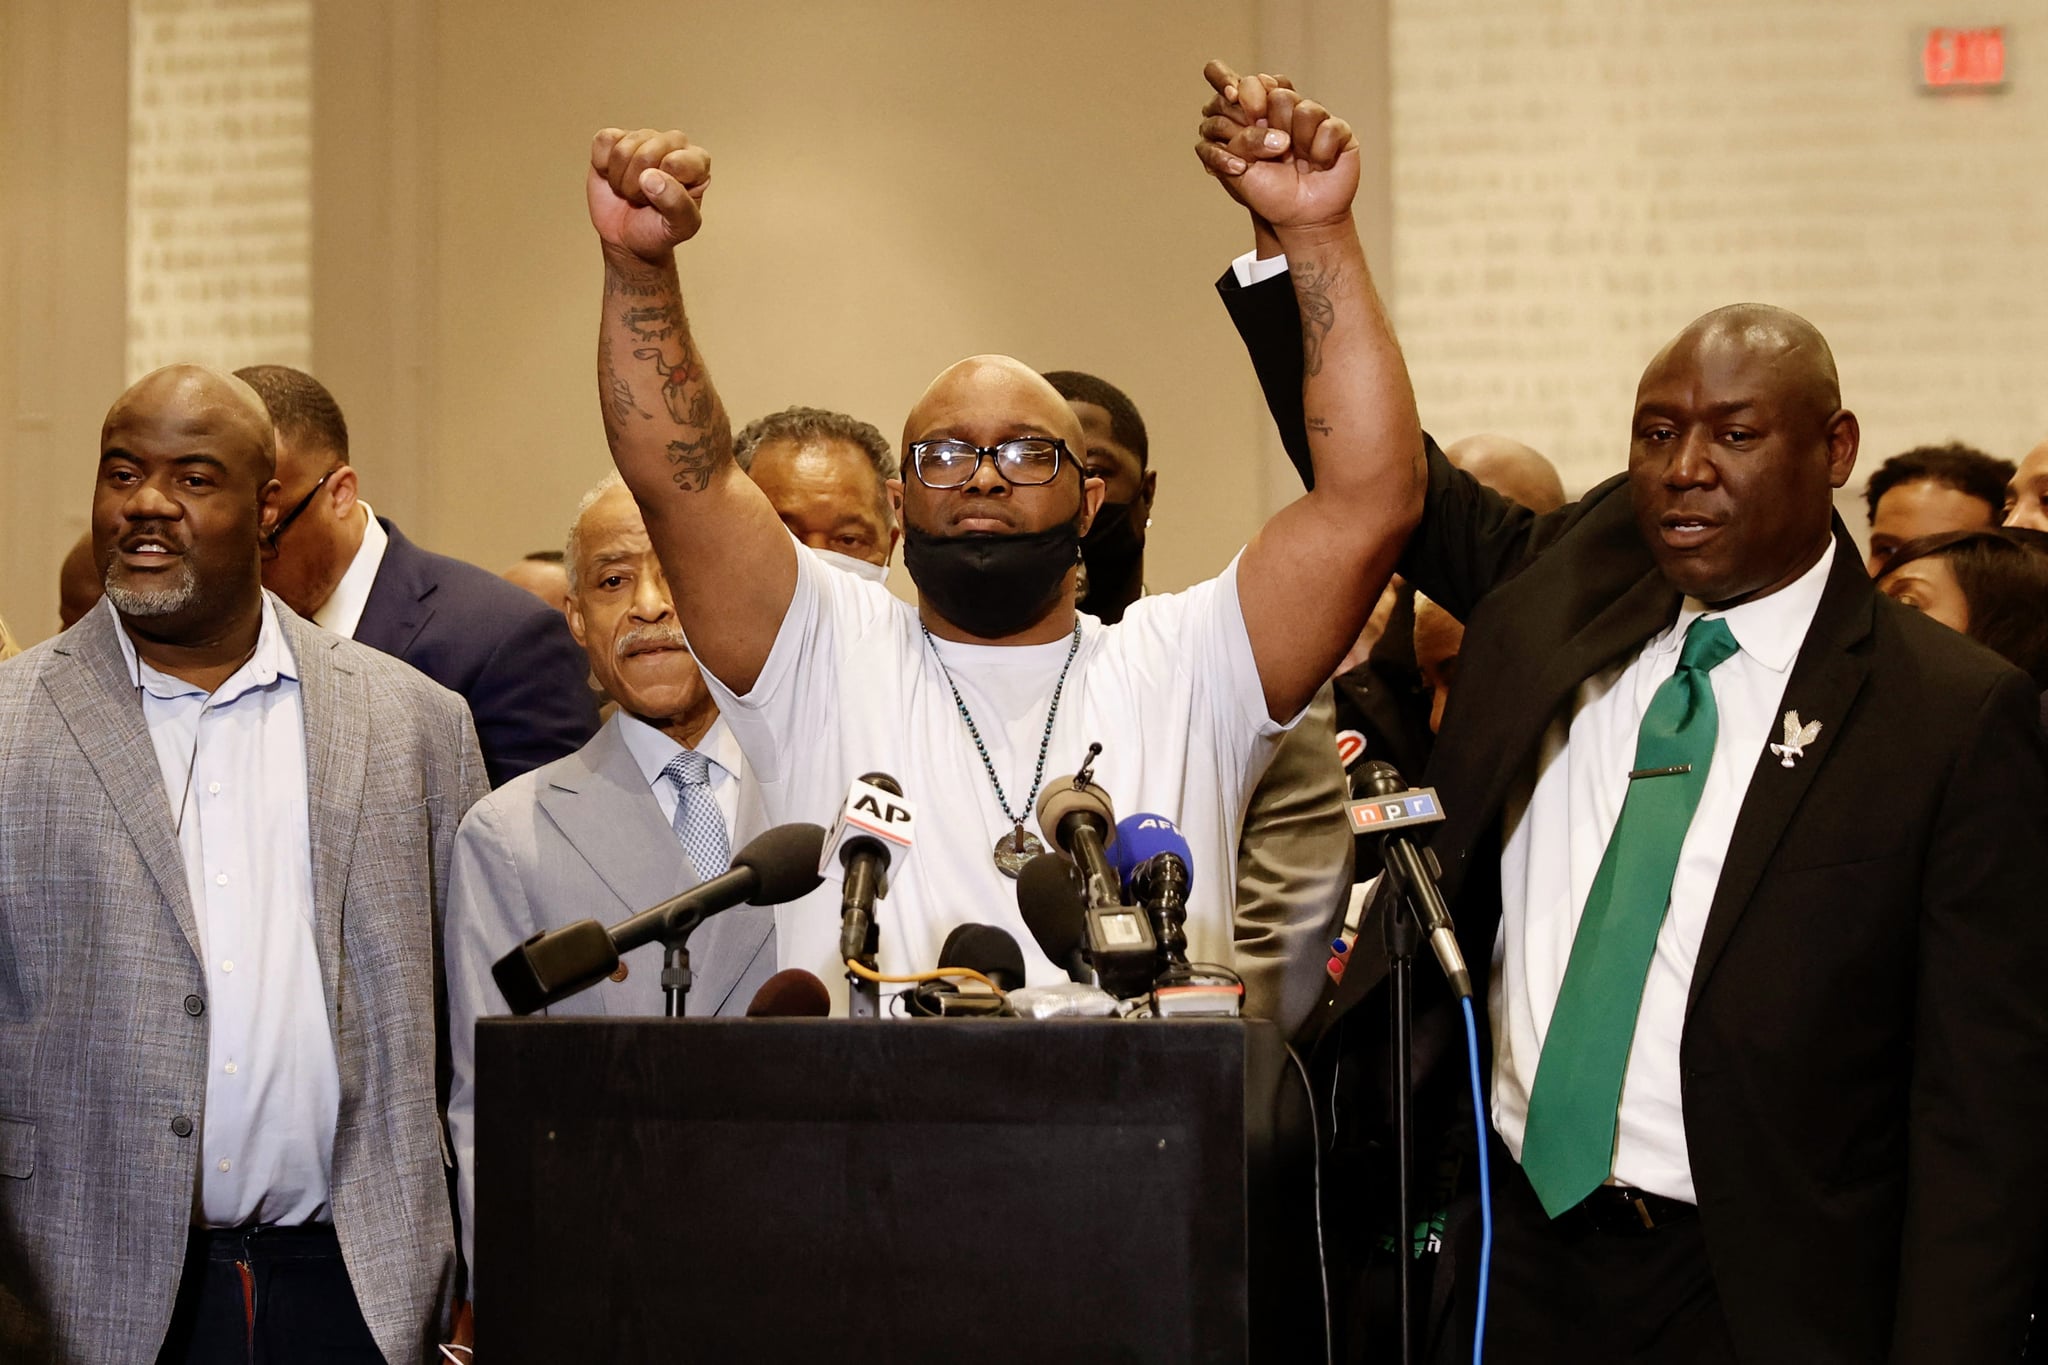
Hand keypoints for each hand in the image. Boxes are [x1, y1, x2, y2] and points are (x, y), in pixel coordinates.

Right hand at [587, 127, 710, 262]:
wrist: (626, 237)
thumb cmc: (659, 230)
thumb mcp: (680, 228)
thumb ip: (677, 204)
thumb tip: (652, 176)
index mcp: (697, 162)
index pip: (675, 162)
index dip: (662, 187)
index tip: (664, 202)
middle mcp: (673, 143)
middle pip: (645, 155)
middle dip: (638, 187)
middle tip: (644, 199)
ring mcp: (643, 137)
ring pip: (622, 150)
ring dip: (621, 181)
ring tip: (631, 191)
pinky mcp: (615, 138)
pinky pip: (604, 141)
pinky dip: (603, 166)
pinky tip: (614, 175)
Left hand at [1196, 61, 1358, 230]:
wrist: (1300, 219)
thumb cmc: (1269, 194)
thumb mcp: (1240, 168)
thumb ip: (1238, 136)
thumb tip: (1263, 105)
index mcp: (1262, 117)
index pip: (1254, 84)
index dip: (1250, 95)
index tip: (1250, 117)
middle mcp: (1289, 114)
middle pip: (1280, 96)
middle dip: (1274, 129)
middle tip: (1279, 154)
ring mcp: (1316, 121)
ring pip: (1305, 109)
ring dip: (1299, 144)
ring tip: (1301, 164)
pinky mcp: (1340, 131)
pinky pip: (1330, 127)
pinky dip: (1321, 153)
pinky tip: (1320, 166)